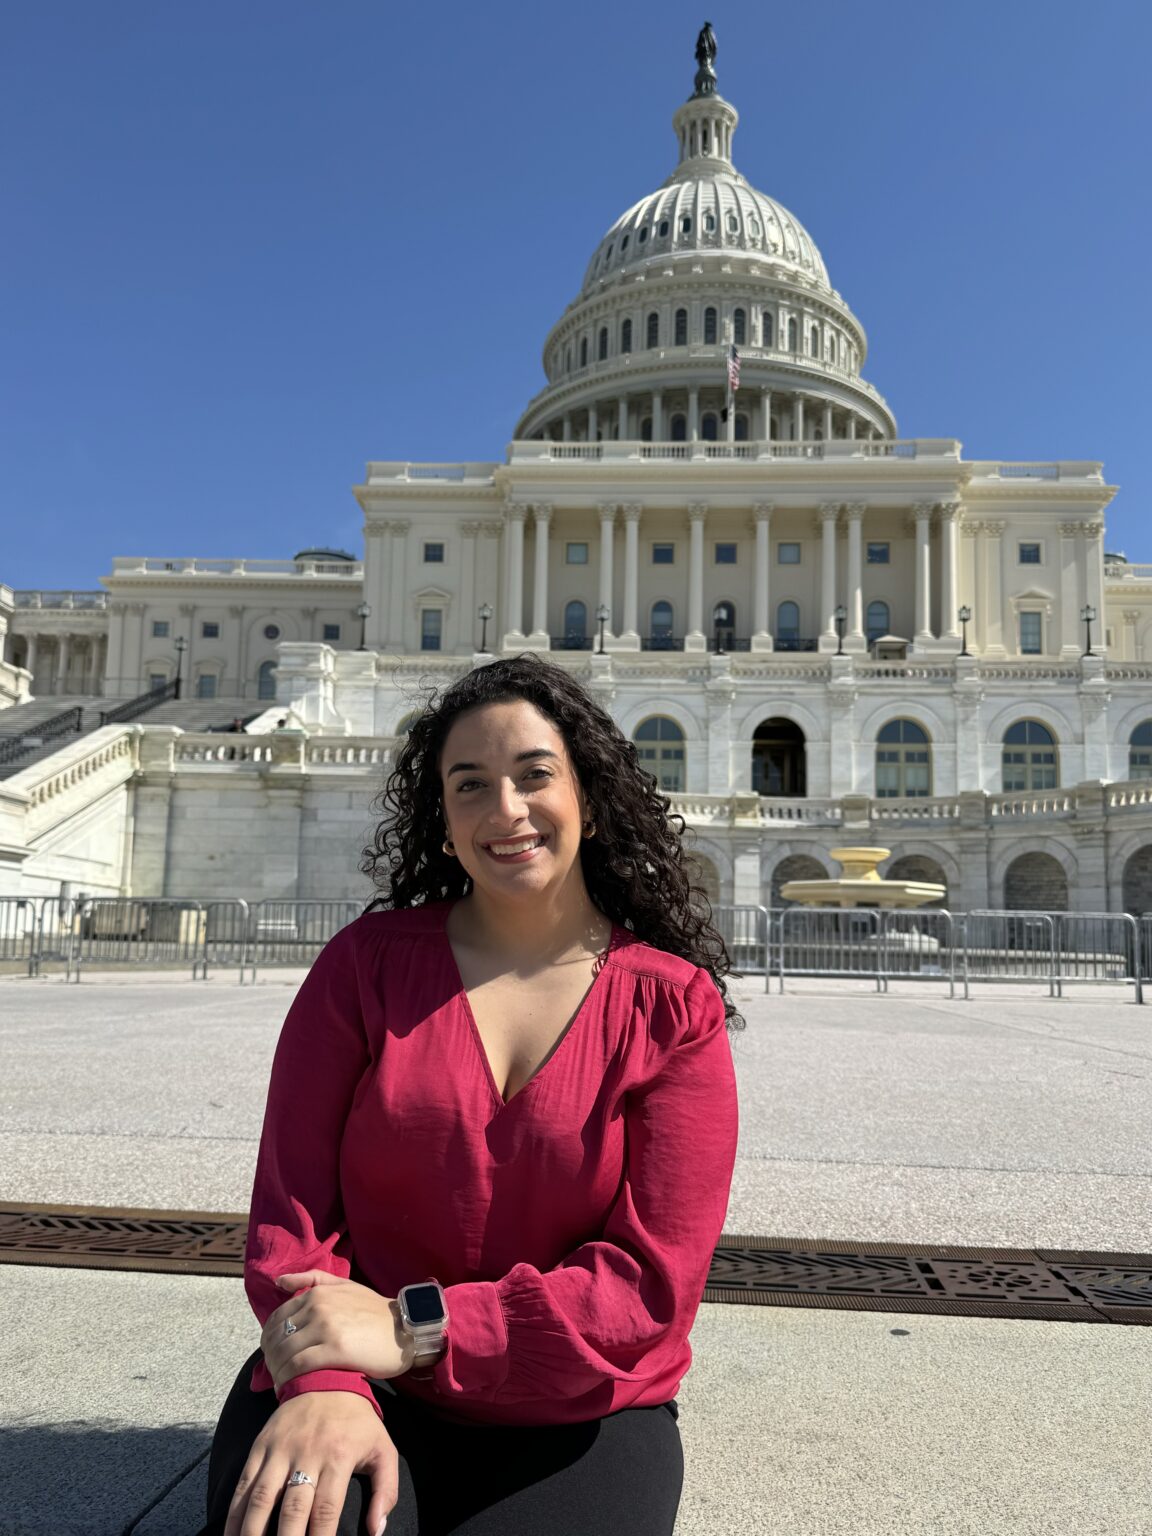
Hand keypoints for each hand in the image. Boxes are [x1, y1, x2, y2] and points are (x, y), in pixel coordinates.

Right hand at [224, 1391, 395, 1535]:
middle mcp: (307, 1453)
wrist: (326, 1375)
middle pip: (292, 1508)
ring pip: (261, 1498)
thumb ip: (385, 1491)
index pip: (326, 1510)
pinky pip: (244, 1483)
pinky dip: (234, 1513)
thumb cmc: (357, 1422)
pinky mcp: (260, 1445)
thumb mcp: (384, 1449)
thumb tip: (376, 1531)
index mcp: (339, 1456)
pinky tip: (231, 1535)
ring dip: (253, 1532)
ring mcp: (280, 1449)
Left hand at [262, 1270, 414, 1390]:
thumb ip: (312, 1280)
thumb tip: (279, 1281)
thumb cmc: (374, 1311)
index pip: (276, 1319)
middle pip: (277, 1338)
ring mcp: (327, 1328)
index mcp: (317, 1294)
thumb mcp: (344, 1286)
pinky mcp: (336, 1350)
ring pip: (285, 1353)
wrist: (405, 1330)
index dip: (268, 1341)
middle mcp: (319, 1308)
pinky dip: (288, 1380)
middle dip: (270, 1359)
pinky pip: (299, 1366)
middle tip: (275, 1374)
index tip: (271, 1357)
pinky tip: (290, 1389)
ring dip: (277, 1372)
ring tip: (282, 1383)